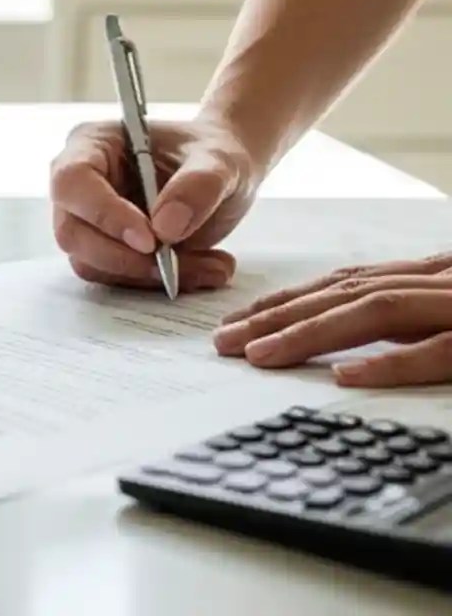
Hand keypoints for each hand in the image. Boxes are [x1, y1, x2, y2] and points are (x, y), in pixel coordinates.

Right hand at [50, 118, 262, 291]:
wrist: (226, 174)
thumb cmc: (213, 153)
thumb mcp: (221, 161)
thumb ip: (198, 187)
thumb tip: (165, 228)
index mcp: (93, 143)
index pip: (73, 181)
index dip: (103, 214)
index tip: (150, 240)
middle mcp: (80, 185)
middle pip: (72, 232)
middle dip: (123, 257)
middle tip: (174, 264)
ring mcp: (88, 222)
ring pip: (91, 263)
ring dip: (146, 274)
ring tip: (208, 265)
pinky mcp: (105, 251)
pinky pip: (115, 278)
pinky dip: (156, 282)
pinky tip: (201, 268)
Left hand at [214, 253, 451, 386]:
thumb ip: (416, 324)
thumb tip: (355, 350)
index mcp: (435, 280)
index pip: (349, 284)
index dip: (290, 301)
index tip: (240, 321)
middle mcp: (443, 286)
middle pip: (348, 295)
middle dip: (279, 317)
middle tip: (224, 341)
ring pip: (377, 312)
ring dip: (312, 333)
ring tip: (259, 354)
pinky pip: (439, 350)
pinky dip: (390, 362)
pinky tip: (345, 375)